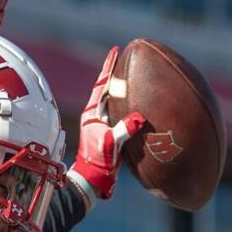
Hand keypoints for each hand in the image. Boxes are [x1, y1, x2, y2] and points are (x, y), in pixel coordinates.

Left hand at [67, 46, 144, 201]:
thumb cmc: (99, 163)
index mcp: (92, 113)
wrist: (92, 180)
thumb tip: (138, 118)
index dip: (109, 67)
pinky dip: (125, 103)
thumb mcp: (112, 145)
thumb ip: (124, 130)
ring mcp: (100, 123)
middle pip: (106, 88)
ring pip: (111, 99)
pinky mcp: (107, 132)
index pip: (101, 84)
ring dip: (120, 87)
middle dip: (115, 73)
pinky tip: (135, 102)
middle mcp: (95, 115)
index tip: (116, 51)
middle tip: (125, 58)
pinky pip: (118, 112)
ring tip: (130, 75)